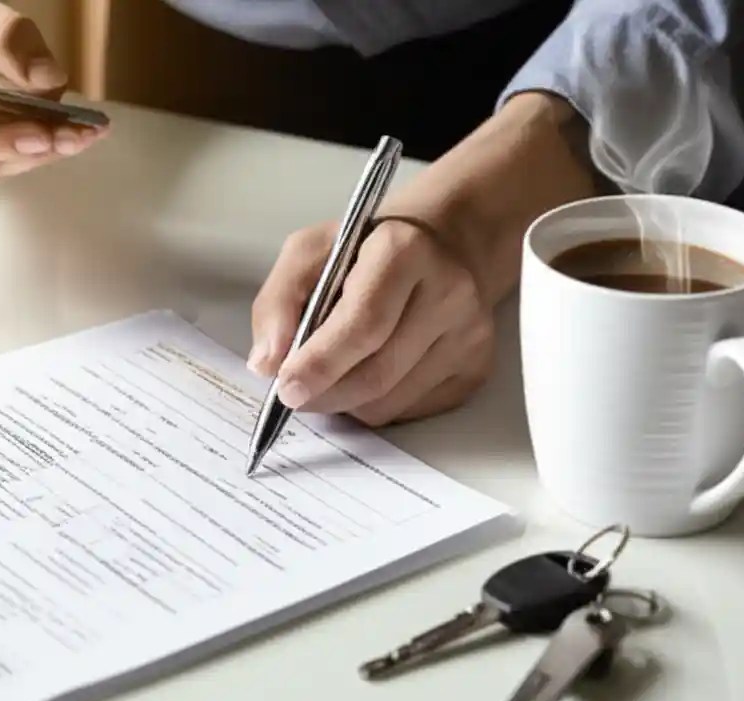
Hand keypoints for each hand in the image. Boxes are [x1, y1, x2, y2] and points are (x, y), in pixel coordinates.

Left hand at [248, 218, 493, 426]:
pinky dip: (374, 405)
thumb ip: (278, 301)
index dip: (320, 363)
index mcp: (403, 251)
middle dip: (324, 393)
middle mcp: (448, 292)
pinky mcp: (476, 367)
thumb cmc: (366, 250)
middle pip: (376, 372)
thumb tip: (267, 362)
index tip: (286, 386)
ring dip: (345, 403)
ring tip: (328, 378)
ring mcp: (469, 334)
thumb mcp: (310, 252)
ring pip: (390, 401)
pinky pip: (410, 410)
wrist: (442, 246)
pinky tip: (365, 375)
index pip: (363, 323)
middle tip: (293, 394)